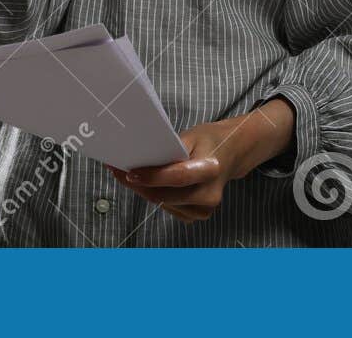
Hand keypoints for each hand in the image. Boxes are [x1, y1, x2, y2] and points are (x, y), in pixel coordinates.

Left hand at [105, 98, 294, 222]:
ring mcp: (206, 208)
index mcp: (212, 168)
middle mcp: (211, 193)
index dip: (152, 177)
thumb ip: (170, 149)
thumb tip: (140, 158)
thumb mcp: (192, 136)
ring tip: (127, 176)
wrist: (232, 154)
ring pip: (165, 203)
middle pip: (167, 195)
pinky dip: (154, 197)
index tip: (129, 173)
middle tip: (119, 173)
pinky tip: (144, 186)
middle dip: (140, 186)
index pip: (178, 177)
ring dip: (144, 191)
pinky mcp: (199, 215)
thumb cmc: (209, 141)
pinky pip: (169, 208)